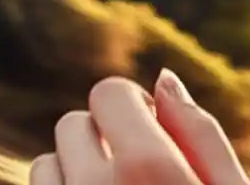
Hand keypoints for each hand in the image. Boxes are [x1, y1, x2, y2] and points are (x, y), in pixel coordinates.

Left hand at [29, 70, 249, 184]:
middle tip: (139, 172)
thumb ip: (201, 132)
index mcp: (148, 167)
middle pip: (74, 123)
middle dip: (105, 137)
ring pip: (48, 162)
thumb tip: (164, 76)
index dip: (134, 107)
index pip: (109, 93)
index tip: (156, 136)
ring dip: (78, 169)